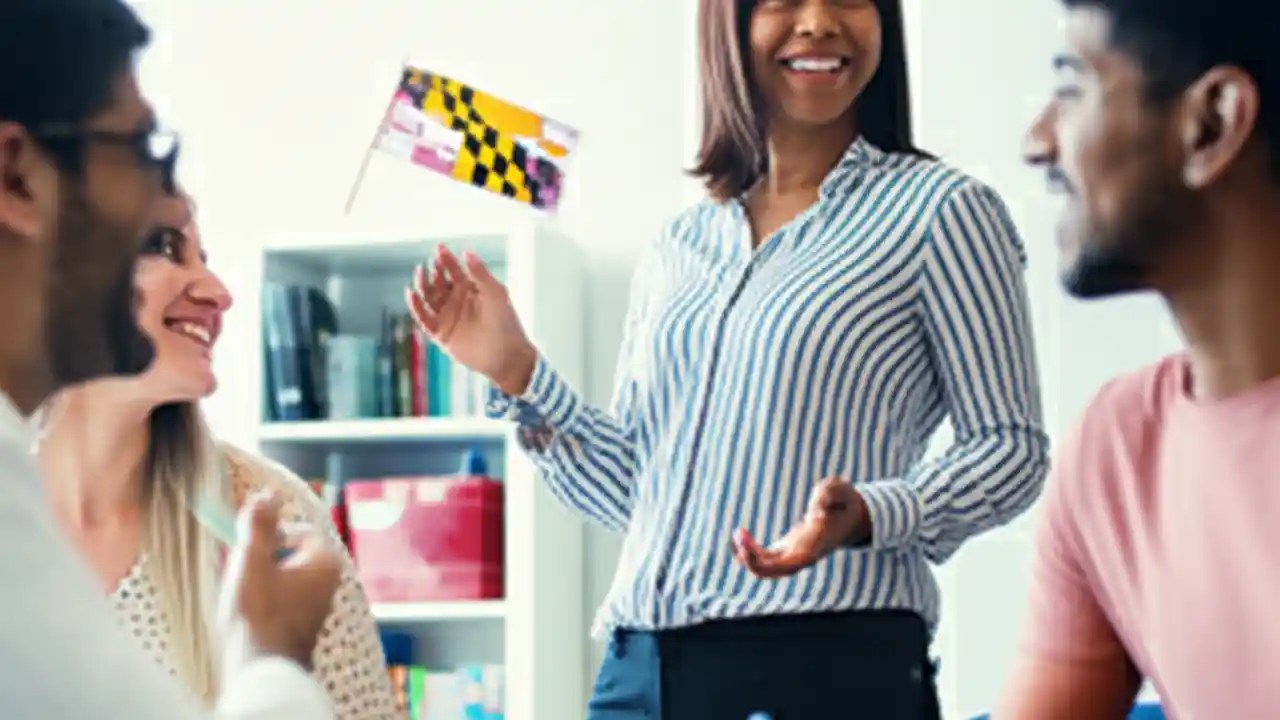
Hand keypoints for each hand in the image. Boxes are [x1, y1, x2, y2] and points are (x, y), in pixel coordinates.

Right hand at [217, 492, 341, 669]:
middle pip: (289, 552)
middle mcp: (330, 582)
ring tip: (244, 597)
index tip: (247, 551)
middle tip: (242, 575)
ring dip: (261, 580)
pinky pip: (283, 599)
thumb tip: (269, 492)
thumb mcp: (253, 561)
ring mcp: (318, 605)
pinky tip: (250, 615)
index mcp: (325, 561)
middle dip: (262, 558)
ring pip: (283, 576)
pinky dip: (265, 601)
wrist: (263, 671)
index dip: (267, 536)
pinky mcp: (305, 624)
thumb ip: (260, 524)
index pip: (295, 530)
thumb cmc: (258, 614)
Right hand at [406, 244, 536, 395]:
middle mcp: (456, 301)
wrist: (506, 356)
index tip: (439, 247)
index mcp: (470, 289)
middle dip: (433, 271)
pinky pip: (424, 318)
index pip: (453, 270)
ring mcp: (448, 317)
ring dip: (423, 285)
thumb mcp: (495, 294)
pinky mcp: (440, 333)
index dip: (446, 258)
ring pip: (429, 297)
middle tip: (430, 263)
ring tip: (420, 273)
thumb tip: (467, 252)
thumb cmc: (506, 323)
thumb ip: (480, 274)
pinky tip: (412, 294)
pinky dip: (416, 307)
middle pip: (438, 282)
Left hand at [732, 478, 869, 578]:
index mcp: (815, 546)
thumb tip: (817, 509)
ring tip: (737, 533)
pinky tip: (739, 538)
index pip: (789, 565)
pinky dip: (751, 553)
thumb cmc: (845, 501)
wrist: (853, 515)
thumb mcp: (841, 490)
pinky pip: (767, 559)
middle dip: (752, 562)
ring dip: (749, 557)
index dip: (765, 562)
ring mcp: (796, 554)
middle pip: (775, 572)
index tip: (747, 546)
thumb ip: (829, 493)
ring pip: (769, 569)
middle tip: (738, 535)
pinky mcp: (789, 548)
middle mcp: (804, 555)